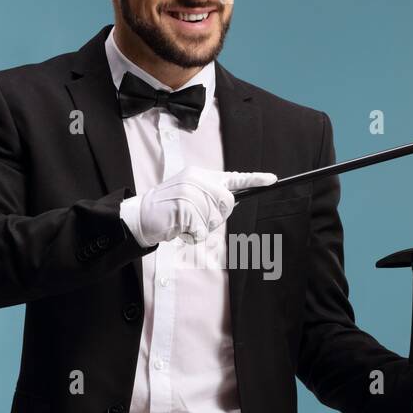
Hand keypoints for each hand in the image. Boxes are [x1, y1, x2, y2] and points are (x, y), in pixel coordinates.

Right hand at [129, 167, 275, 245]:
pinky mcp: (184, 208)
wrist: (140, 216)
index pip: (232, 177)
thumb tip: (230, 203)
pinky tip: (178, 229)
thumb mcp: (189, 197)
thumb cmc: (168, 211)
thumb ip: (209, 197)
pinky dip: (191, 236)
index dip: (254, 179)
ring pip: (214, 219)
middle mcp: (196, 180)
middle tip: (195, 221)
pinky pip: (201, 231)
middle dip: (216, 218)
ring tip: (182, 223)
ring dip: (200, 229)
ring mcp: (189, 192)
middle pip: (227, 203)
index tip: (272, 179)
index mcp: (200, 176)